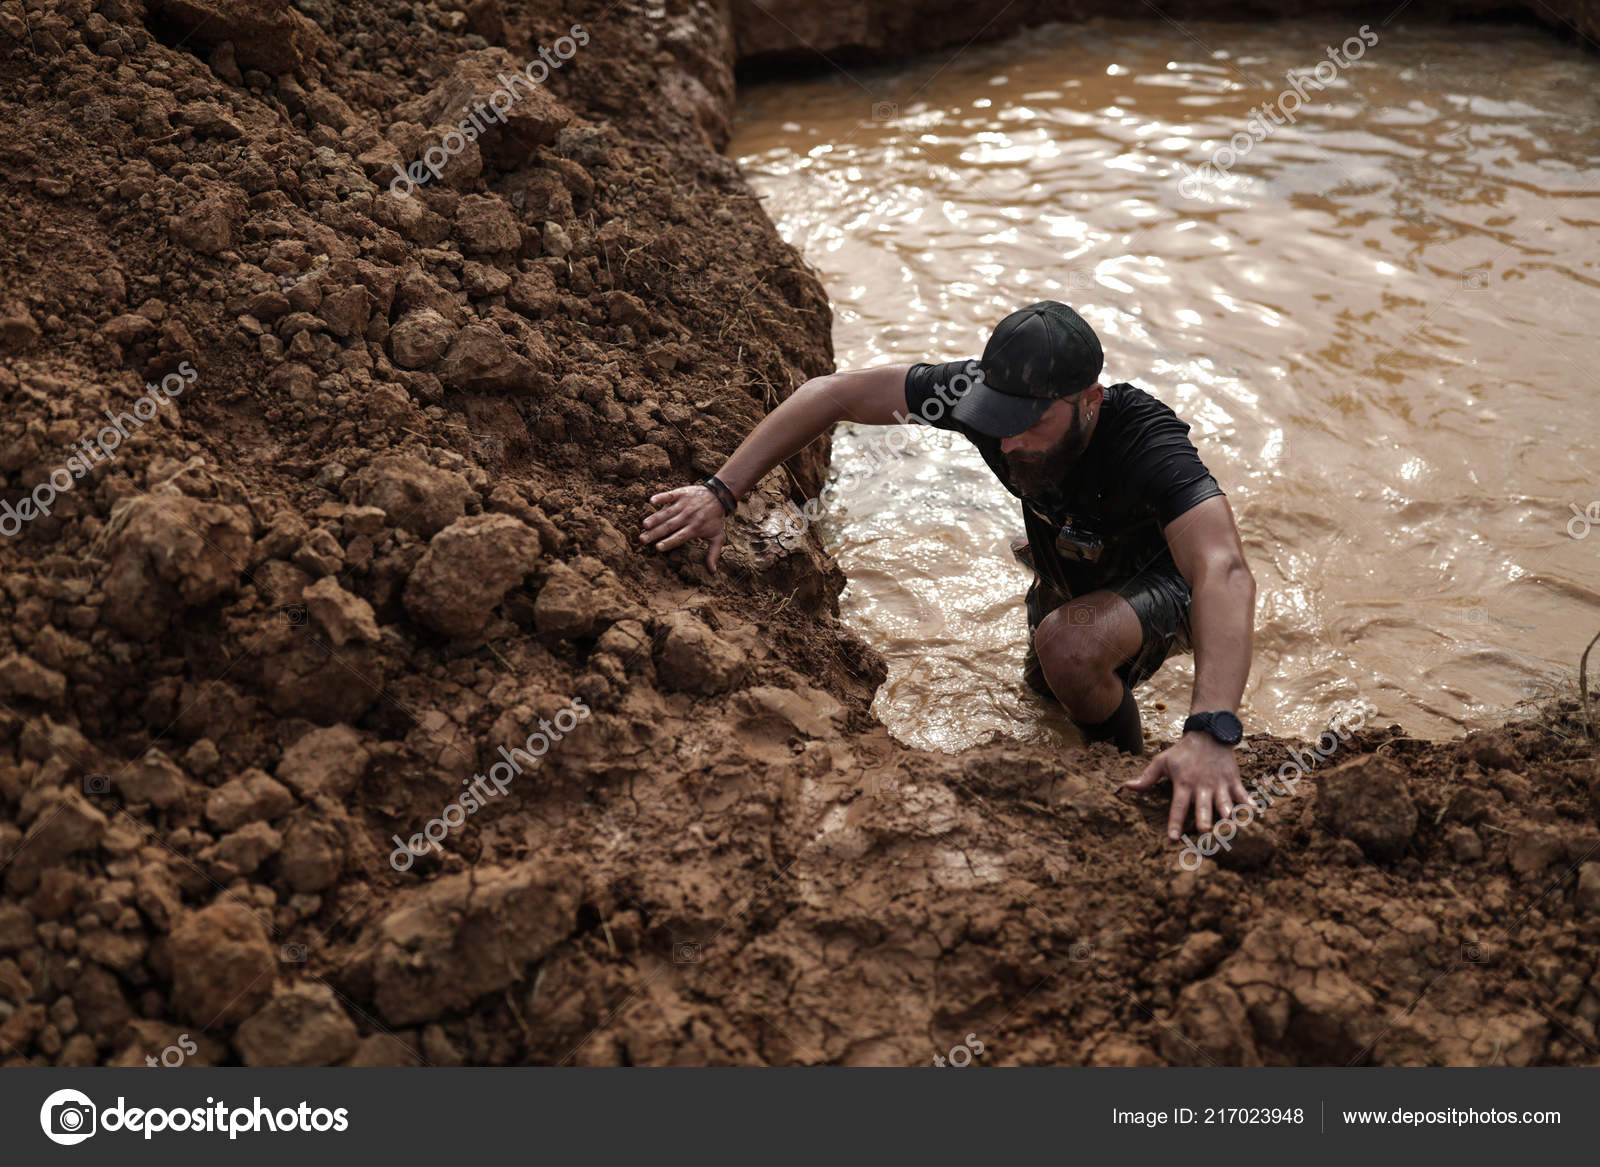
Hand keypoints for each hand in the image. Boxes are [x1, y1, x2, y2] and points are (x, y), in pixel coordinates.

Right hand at [639, 484, 727, 570]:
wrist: (719, 495)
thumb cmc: (716, 519)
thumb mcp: (718, 536)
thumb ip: (713, 553)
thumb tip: (712, 571)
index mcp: (695, 528)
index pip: (680, 537)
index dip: (669, 542)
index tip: (658, 548)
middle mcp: (688, 517)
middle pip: (669, 526)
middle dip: (655, 533)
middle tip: (642, 540)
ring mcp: (683, 505)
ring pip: (667, 513)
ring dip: (655, 518)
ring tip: (644, 525)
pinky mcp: (681, 494)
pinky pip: (669, 496)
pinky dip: (661, 498)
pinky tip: (651, 501)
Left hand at [1124, 732, 1251, 840]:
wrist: (1208, 734)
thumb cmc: (1182, 752)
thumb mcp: (1162, 761)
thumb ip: (1147, 777)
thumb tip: (1126, 786)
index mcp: (1184, 784)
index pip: (1178, 806)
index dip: (1174, 822)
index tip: (1172, 838)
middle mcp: (1202, 787)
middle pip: (1203, 807)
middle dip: (1204, 820)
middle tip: (1204, 833)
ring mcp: (1220, 784)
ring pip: (1225, 803)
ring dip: (1228, 816)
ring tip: (1233, 829)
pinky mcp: (1233, 781)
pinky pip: (1243, 795)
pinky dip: (1250, 805)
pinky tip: (1257, 817)